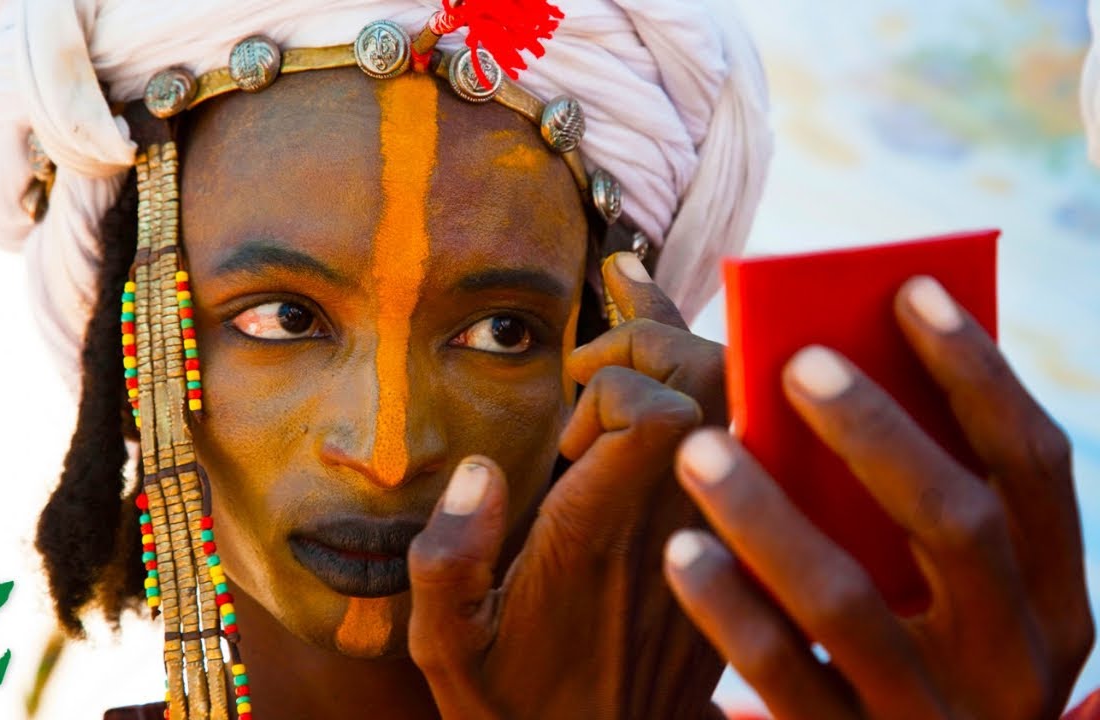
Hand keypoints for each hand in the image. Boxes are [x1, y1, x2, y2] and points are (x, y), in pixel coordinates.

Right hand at [406, 252, 726, 718]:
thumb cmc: (518, 700)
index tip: (569, 411)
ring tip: (633, 341)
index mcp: (600, 536)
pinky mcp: (725, 542)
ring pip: (740, 402)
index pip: (657, 415)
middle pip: (712, 383)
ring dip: (689, 357)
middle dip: (655, 341)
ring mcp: (709, 529)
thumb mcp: (448, 645)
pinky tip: (680, 372)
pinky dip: (714, 393)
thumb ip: (445, 560)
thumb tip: (477, 472)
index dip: (616, 384)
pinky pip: (745, 440)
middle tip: (596, 362)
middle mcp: (671, 523)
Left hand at [663, 276, 1093, 718]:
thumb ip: (912, 499)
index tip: (910, 289)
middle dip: (876, 431)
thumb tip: (823, 360)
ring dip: (769, 514)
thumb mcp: (951, 593)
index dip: (978, 370)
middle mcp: (1016, 656)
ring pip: (849, 601)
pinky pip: (786, 674)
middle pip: (955, 521)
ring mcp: (938, 716)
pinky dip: (731, 608)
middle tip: (795, 360)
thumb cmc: (917, 653)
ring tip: (700, 448)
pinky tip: (680, 552)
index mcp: (1053, 593)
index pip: (1033, 462)